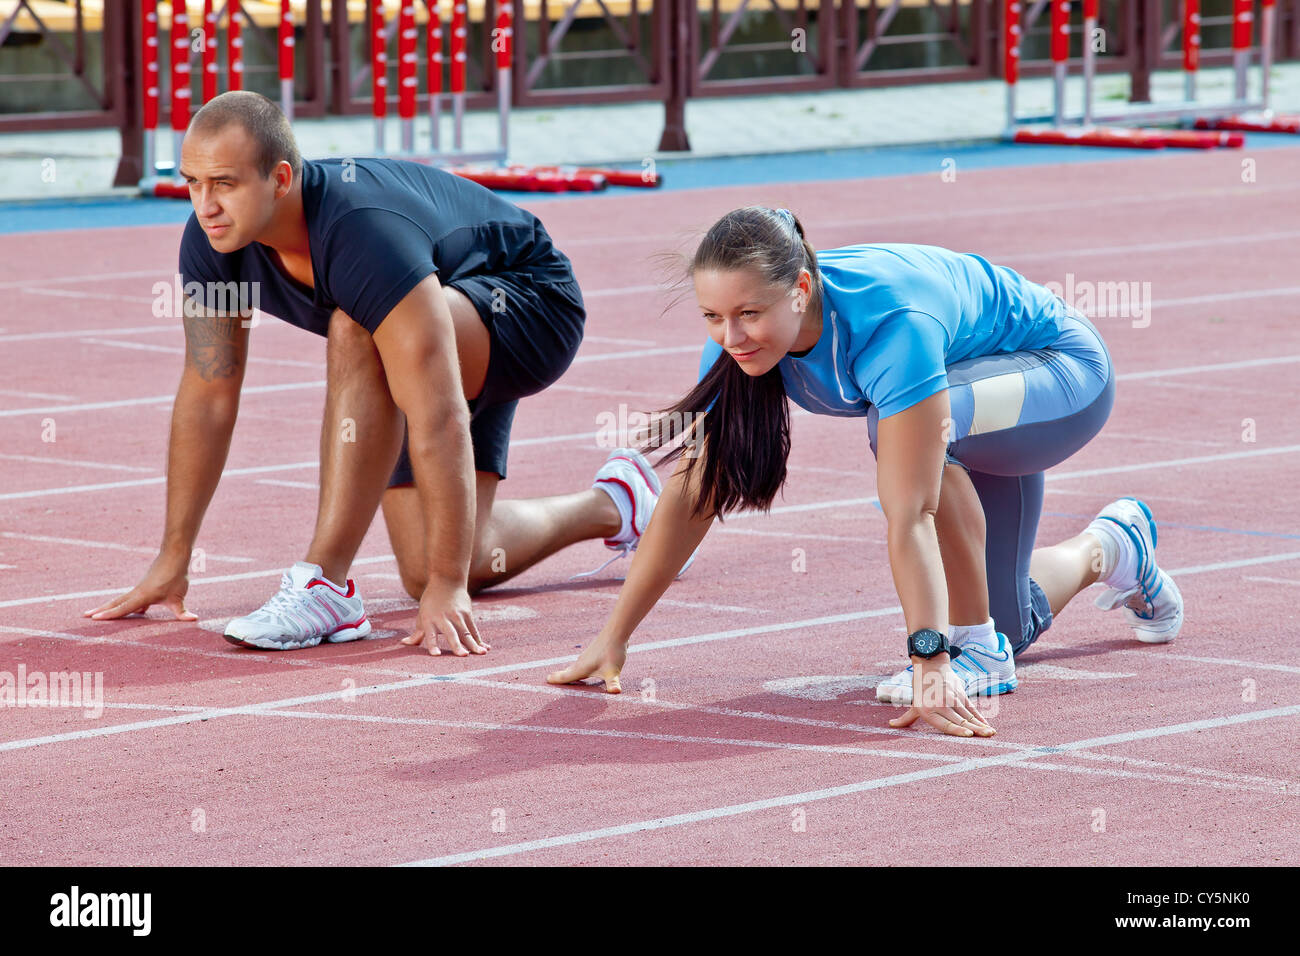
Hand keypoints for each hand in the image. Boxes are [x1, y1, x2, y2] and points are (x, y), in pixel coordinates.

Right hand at [83, 557, 197, 621]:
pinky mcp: (143, 587)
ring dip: (108, 607)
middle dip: (100, 610)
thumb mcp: (179, 596)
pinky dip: (124, 604)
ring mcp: (139, 589)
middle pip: (115, 603)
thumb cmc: (176, 576)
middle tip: (85, 616)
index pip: (123, 608)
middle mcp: (137, 593)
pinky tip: (135, 612)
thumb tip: (193, 619)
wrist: (174, 556)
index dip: (110, 614)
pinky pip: (130, 598)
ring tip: (95, 613)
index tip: (95, 618)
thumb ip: (182, 611)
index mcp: (143, 596)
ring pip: (120, 600)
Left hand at [400, 577, 485, 655]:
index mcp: (429, 620)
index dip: (433, 644)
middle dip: (457, 645)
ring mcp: (457, 615)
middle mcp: (444, 618)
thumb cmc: (431, 601)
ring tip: (481, 653)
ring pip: (466, 632)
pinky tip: (485, 648)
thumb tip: (404, 644)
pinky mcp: (467, 613)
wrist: (447, 580)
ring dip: (474, 644)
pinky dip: (479, 639)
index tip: (436, 655)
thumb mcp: (422, 616)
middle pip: (451, 633)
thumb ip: (417, 633)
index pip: (431, 635)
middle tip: (463, 655)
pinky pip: (473, 630)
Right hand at [546, 638, 625, 693]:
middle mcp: (581, 662)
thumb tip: (616, 691)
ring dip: (568, 672)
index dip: (557, 680)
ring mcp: (587, 657)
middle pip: (568, 672)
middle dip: (560, 677)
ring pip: (574, 667)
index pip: (566, 677)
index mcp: (582, 668)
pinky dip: (577, 668)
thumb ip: (613, 683)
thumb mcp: (613, 671)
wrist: (616, 632)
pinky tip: (582, 669)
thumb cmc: (612, 651)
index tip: (546, 680)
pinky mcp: (593, 653)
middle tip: (549, 679)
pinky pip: (581, 663)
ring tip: (564, 677)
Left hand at [889, 654, 995, 736]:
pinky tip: (987, 724)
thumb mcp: (913, 704)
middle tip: (987, 736)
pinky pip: (972, 707)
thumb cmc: (920, 688)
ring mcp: (952, 698)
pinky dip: (980, 716)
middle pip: (960, 720)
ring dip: (981, 724)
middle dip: (975, 729)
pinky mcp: (960, 693)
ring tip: (991, 733)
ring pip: (968, 714)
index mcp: (928, 710)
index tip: (968, 734)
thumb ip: (906, 719)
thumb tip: (891, 725)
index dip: (957, 730)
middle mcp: (941, 704)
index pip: (945, 723)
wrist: (930, 664)